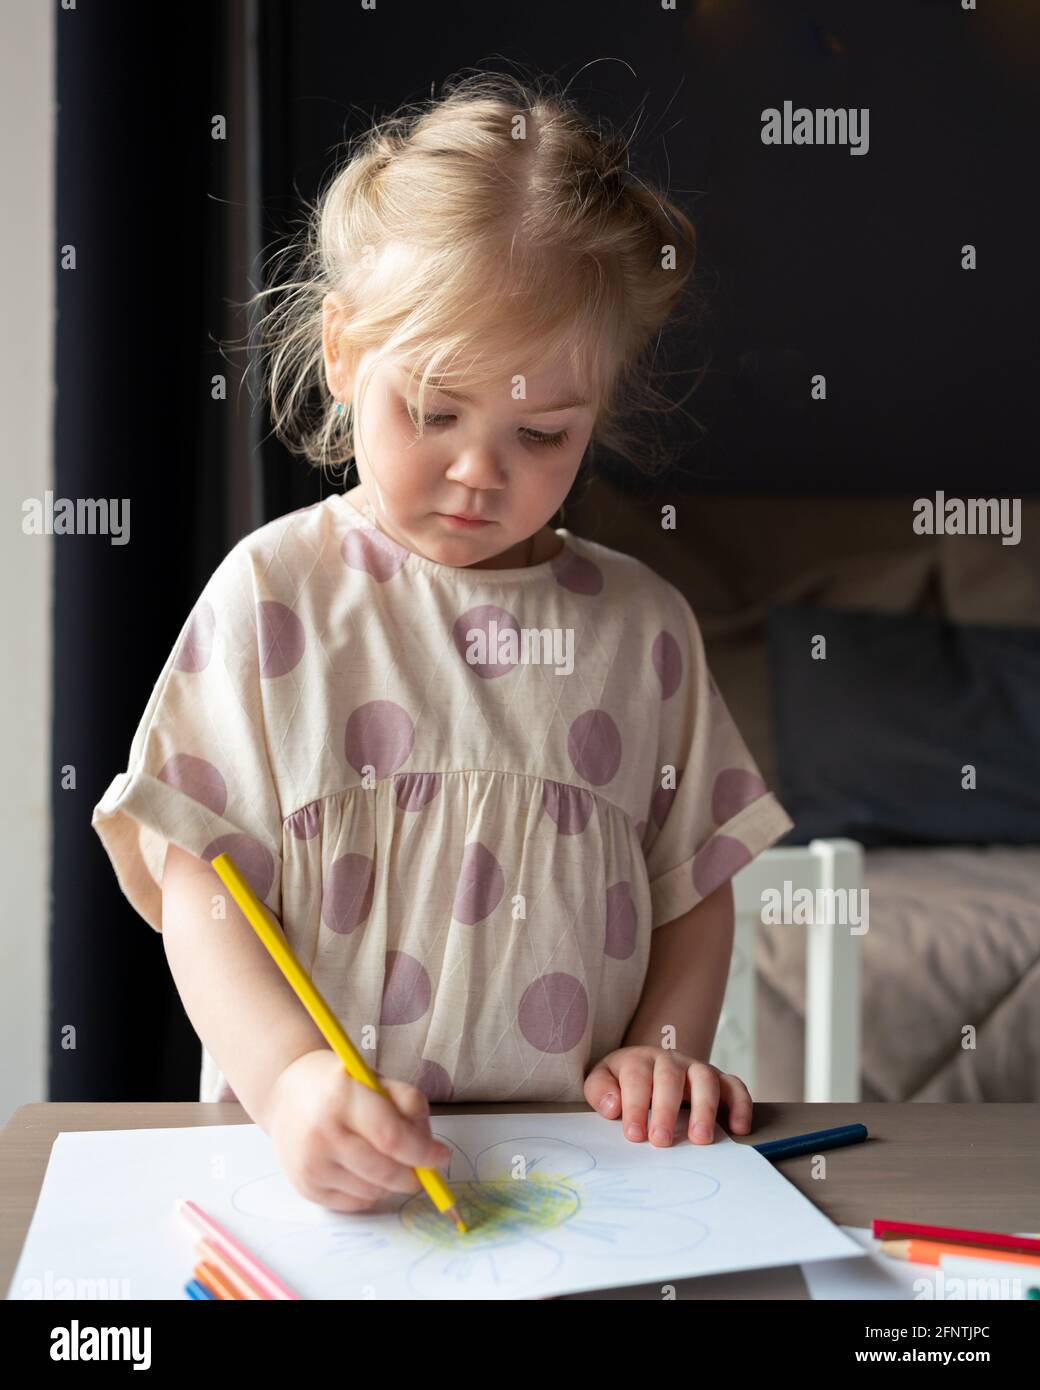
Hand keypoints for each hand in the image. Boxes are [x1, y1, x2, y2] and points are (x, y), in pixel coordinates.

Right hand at [264, 1050, 451, 1211]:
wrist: (288, 1095)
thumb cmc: (341, 1086)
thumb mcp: (377, 1080)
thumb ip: (409, 1105)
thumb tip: (430, 1150)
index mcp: (342, 1097)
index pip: (390, 1136)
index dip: (422, 1152)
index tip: (442, 1157)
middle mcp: (322, 1133)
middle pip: (383, 1171)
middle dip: (413, 1175)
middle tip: (424, 1169)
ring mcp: (311, 1164)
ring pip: (372, 1191)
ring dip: (391, 1183)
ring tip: (385, 1160)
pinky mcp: (305, 1187)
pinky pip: (354, 1204)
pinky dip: (370, 1192)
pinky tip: (364, 1170)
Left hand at [583, 1045, 751, 1146]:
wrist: (646, 1066)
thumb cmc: (622, 1082)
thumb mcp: (603, 1081)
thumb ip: (601, 1092)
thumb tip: (614, 1107)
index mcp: (639, 1060)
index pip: (637, 1078)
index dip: (635, 1106)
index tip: (634, 1134)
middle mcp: (670, 1061)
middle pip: (671, 1077)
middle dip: (667, 1110)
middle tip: (662, 1141)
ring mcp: (696, 1069)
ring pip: (706, 1079)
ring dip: (705, 1108)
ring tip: (700, 1139)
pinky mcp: (719, 1081)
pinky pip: (735, 1086)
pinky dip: (741, 1105)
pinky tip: (739, 1129)